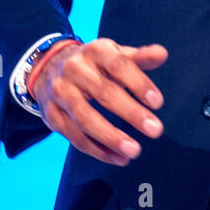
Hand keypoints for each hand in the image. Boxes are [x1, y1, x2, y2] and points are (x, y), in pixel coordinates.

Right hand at [29, 38, 167, 164]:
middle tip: (156, 130)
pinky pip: (74, 136)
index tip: (158, 103)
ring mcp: (60, 92)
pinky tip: (117, 158)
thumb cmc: (93, 63)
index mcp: (95, 51)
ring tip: (134, 151)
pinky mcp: (51, 115)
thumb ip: (139, 57)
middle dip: (131, 113)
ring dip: (111, 137)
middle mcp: (74, 69)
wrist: (47, 67)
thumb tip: (162, 54)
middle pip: (104, 93)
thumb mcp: (114, 54)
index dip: (138, 83)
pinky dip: (96, 150)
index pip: (118, 65)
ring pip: (85, 118)